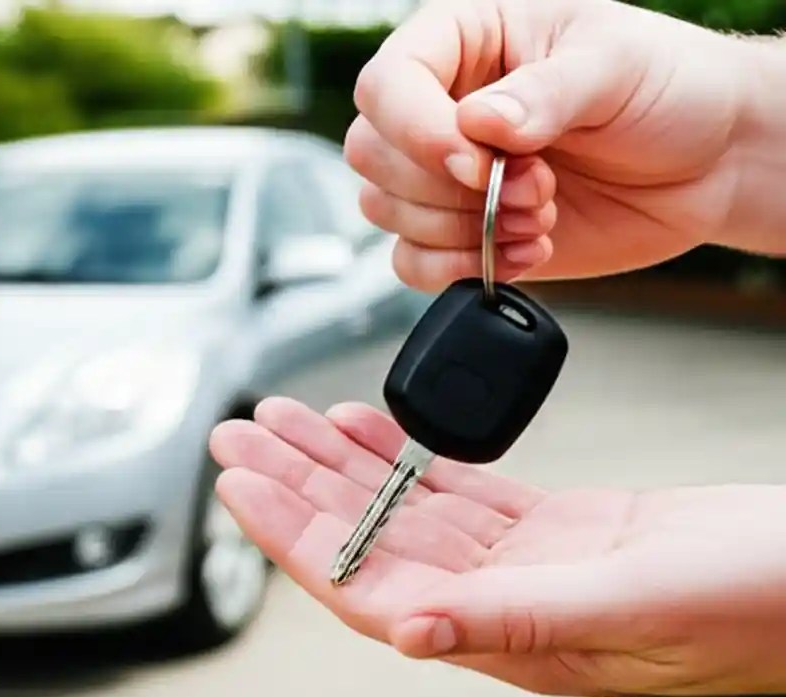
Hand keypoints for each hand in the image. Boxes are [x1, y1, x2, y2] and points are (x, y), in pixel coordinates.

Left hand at [210, 398, 785, 696]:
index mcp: (504, 634)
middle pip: (368, 538)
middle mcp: (499, 602)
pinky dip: (407, 451)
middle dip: (296, 484)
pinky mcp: (555, 527)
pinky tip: (364, 425)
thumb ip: (514, 618)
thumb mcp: (633, 607)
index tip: (241, 486)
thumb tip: (404, 629)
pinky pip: (456, 486)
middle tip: (237, 433)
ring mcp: (524, 563)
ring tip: (281, 418)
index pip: (366, 586)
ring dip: (338, 461)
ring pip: (404, 506)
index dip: (294, 536)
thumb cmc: (757, 609)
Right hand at [346, 0, 773, 291]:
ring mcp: (444, 173)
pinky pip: (411, 262)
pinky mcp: (460, 231)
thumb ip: (545, 92)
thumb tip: (479, 124)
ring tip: (539, 215)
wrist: (710, 161)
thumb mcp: (615, 64)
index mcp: (461, 41)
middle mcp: (439, 105)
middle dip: (449, 188)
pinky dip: (459, 268)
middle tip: (533, 188)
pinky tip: (523, 251)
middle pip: (374, 154)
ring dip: (462, 228)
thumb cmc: (667, 85)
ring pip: (386, 210)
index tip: (478, 164)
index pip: (387, 84)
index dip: (417, 131)